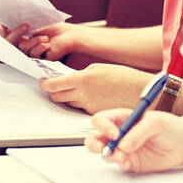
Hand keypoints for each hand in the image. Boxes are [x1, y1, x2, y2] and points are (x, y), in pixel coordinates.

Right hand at [0, 22, 83, 59]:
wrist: (68, 35)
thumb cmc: (53, 27)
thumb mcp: (36, 20)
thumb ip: (22, 19)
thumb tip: (9, 16)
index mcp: (20, 33)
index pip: (5, 33)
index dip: (2, 31)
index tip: (4, 25)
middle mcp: (23, 43)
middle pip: (10, 42)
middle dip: (16, 33)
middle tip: (26, 26)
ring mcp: (30, 51)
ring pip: (22, 47)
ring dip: (34, 41)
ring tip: (45, 37)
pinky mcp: (38, 59)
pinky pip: (32, 55)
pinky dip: (39, 47)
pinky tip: (47, 44)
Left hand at [38, 63, 154, 113]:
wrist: (140, 92)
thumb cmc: (123, 77)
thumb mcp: (99, 68)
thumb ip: (81, 74)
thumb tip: (69, 78)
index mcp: (82, 79)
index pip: (53, 84)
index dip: (45, 83)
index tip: (43, 81)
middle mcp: (83, 95)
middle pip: (57, 96)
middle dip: (54, 91)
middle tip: (56, 86)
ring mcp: (88, 106)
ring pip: (68, 103)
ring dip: (68, 97)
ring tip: (77, 90)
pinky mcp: (94, 113)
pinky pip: (81, 109)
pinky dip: (81, 103)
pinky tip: (90, 97)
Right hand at [84, 107, 182, 172]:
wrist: (182, 144)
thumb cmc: (169, 127)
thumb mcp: (156, 122)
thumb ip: (138, 132)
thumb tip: (123, 146)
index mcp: (121, 118)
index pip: (102, 119)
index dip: (103, 126)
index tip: (114, 133)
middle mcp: (118, 133)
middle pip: (95, 137)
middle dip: (94, 143)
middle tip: (103, 148)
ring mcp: (122, 148)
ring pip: (102, 152)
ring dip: (106, 154)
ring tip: (120, 156)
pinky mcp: (129, 162)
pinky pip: (117, 163)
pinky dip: (118, 163)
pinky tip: (126, 161)